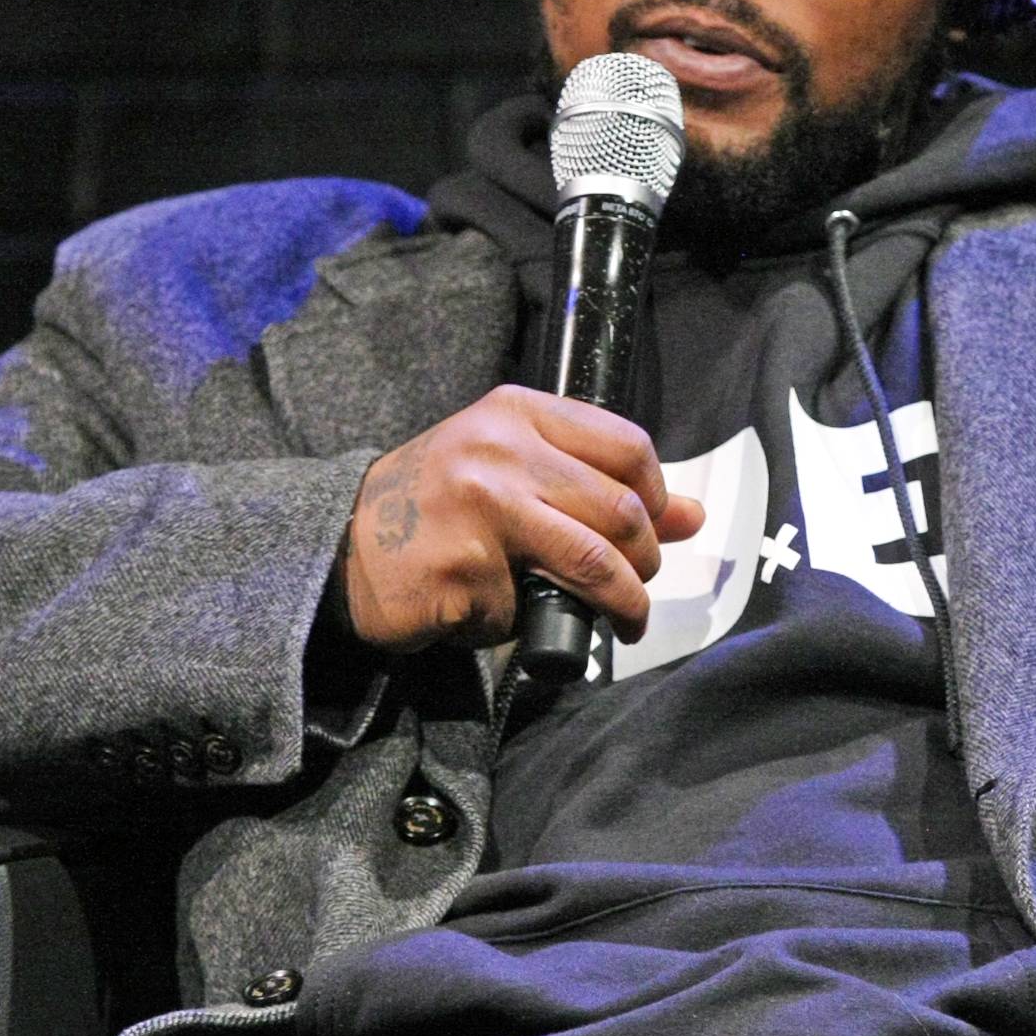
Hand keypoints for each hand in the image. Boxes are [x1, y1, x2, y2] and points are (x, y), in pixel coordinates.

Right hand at [338, 386, 704, 653]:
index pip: (628, 446)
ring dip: (624, 603)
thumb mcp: (513, 470)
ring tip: (624, 621)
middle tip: (637, 585)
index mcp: (516, 412)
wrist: (343, 544)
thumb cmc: (438, 505)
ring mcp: (481, 510)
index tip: (651, 528)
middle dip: (645, 561)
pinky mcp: (465, 570)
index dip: (658, 496)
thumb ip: (599, 484)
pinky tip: (515, 618)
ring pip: (595, 561)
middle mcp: (500, 451)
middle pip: (621, 510)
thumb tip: (693, 515)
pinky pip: (532, 606)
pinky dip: (535, 622)